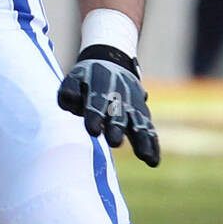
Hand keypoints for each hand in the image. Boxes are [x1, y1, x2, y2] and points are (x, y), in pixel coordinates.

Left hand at [58, 44, 160, 166]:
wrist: (112, 62)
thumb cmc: (86, 79)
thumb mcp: (74, 78)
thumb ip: (69, 90)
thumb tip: (71, 99)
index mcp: (100, 86)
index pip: (96, 102)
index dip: (95, 116)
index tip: (93, 130)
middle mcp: (119, 96)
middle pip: (119, 114)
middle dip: (117, 128)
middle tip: (115, 143)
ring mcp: (133, 105)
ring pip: (139, 123)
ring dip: (142, 139)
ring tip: (144, 156)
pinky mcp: (142, 113)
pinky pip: (148, 129)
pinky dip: (152, 144)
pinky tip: (153, 161)